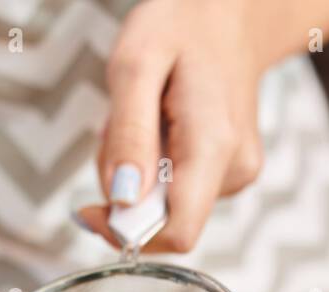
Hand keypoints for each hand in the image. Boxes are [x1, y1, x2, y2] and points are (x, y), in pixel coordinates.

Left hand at [89, 0, 267, 252]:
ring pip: (166, 206)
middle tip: (117, 128)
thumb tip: (123, 197)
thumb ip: (129, 134)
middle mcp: (236, 169)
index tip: (89, 208)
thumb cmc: (182, 25)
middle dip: (124, 190)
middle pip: (163, 220)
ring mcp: (238, 173)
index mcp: (215, 146)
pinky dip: (154, 166)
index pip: (178, 232)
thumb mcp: (136, 64)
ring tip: (143, 116)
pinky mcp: (232, 172)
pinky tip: (160, 123)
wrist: (232, 11)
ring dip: (136, 173)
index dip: (127, 233)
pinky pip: (178, 190)